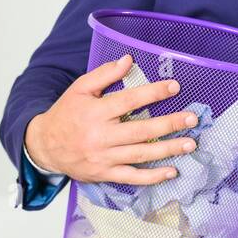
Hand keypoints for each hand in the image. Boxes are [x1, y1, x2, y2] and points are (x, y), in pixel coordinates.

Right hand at [24, 53, 199, 183]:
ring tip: (190, 144)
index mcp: (95, 113)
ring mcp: (104, 158)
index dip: (153, 93)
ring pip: (141, 154)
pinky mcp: (105, 174)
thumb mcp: (80, 89)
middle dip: (169, 124)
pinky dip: (153, 177)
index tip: (174, 87)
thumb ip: (104, 74)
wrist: (45, 147)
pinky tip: (172, 171)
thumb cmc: (66, 114)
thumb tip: (128, 60)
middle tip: (192, 118)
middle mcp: (101, 137)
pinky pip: (133, 177)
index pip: (129, 101)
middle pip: (141, 130)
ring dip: (168, 150)